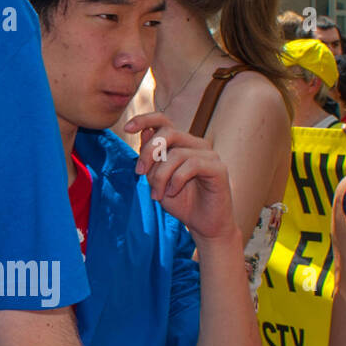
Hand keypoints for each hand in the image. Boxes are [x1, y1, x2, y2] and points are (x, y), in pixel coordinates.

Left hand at [125, 112, 238, 243]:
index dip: (144, 120)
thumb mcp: (156, 178)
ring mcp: (209, 155)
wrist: (203, 225)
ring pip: (176, 153)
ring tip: (157, 194)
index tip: (126, 128)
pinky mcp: (218, 168)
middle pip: (167, 133)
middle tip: (139, 173)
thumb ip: (150, 157)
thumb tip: (145, 131)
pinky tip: (172, 192)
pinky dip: (176, 180)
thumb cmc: (180, 201)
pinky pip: (192, 165)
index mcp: (180, 143)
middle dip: (148, 153)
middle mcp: (196, 144)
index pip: (163, 120)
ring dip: (160, 176)